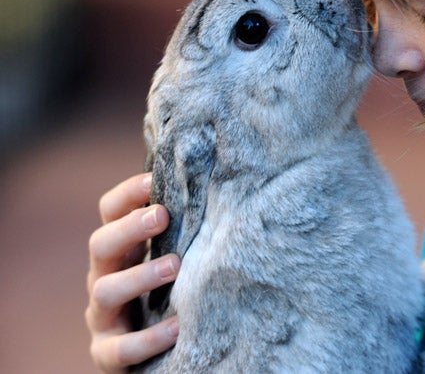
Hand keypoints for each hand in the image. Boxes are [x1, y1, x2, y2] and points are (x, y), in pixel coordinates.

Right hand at [85, 173, 179, 371]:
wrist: (147, 351)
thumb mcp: (167, 255)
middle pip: (101, 245)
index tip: (155, 179)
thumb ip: (180, 229)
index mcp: (118, 249)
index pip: (110, 212)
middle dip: (130, 228)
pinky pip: (121, 348)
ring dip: (140, 277)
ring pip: (106, 291)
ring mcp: (102, 315)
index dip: (128, 194)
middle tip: (162, 216)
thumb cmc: (164, 290)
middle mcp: (102, 277)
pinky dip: (149, 338)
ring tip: (175, 267)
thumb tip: (216, 184)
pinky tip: (178, 327)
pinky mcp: (107, 353)